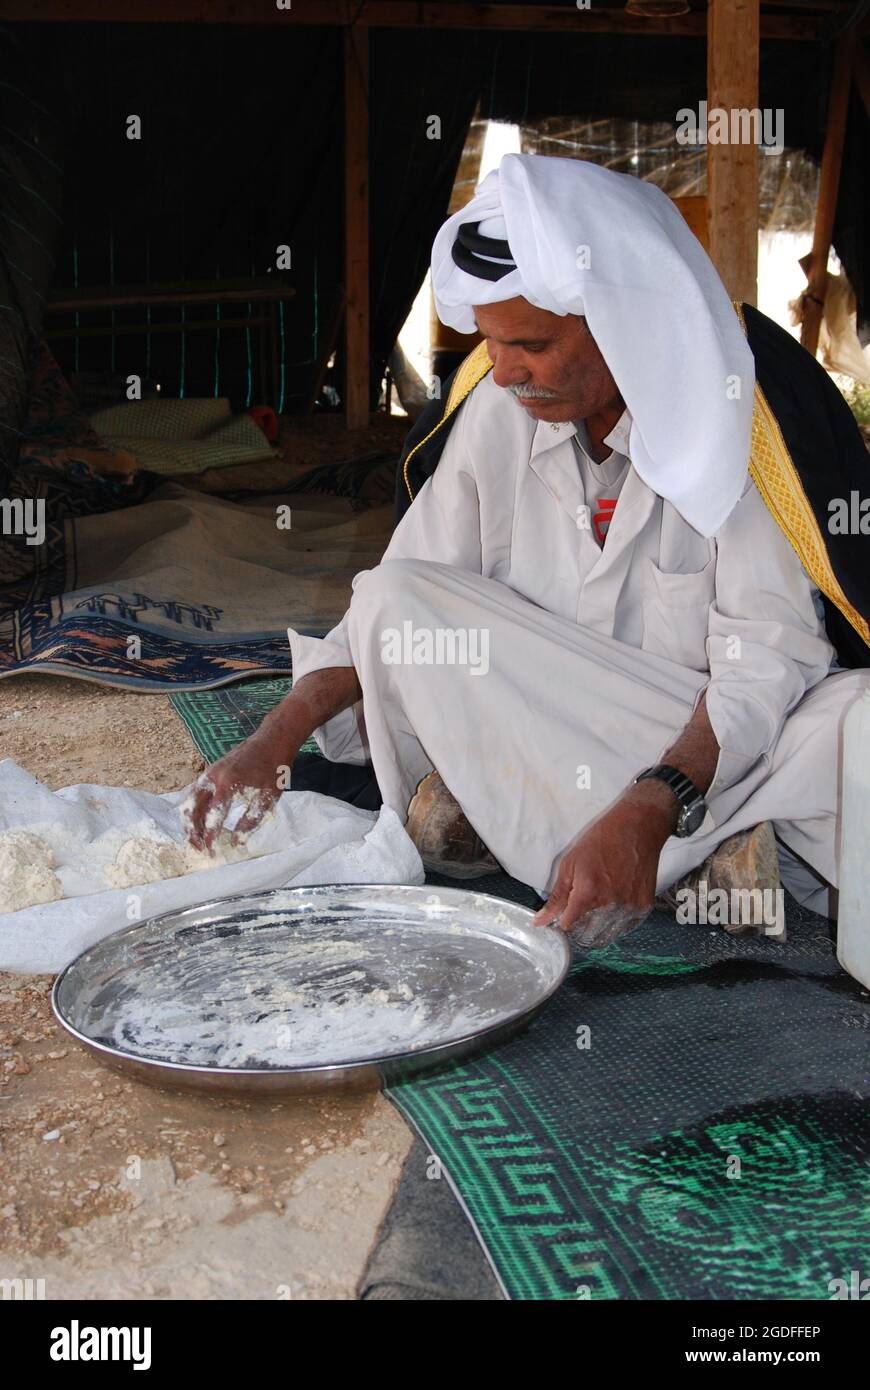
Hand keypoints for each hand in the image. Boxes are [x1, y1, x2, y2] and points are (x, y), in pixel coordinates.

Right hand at [181, 730, 286, 853]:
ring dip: (191, 821)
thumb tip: (235, 842)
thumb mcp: (268, 798)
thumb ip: (251, 821)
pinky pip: (196, 793)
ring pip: (190, 800)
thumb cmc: (273, 769)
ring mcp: (209, 772)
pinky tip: (202, 821)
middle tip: (199, 848)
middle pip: (192, 808)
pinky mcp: (211, 771)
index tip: (211, 851)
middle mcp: (213, 777)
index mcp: (228, 784)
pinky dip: (195, 809)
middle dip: (192, 831)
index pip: (213, 816)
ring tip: (198, 838)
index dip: (210, 836)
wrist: (272, 741)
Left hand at [532, 786, 675, 947]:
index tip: (562, 918)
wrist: (637, 828)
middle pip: (587, 936)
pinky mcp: (643, 907)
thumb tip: (540, 921)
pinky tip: (612, 906)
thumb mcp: (570, 864)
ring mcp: (629, 908)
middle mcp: (610, 905)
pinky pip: (625, 928)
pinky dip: (616, 924)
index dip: (562, 923)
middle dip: (578, 928)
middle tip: (579, 912)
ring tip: (596, 909)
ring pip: (607, 936)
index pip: (568, 926)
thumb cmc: (601, 841)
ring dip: (597, 929)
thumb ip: (556, 898)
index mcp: (588, 893)